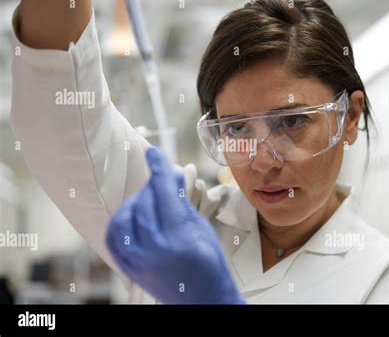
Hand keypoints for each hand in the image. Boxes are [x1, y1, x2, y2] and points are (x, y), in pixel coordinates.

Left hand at [106, 147, 244, 303]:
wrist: (203, 299)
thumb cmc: (210, 264)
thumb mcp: (202, 229)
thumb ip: (182, 202)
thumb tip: (171, 175)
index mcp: (178, 239)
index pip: (164, 194)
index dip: (158, 170)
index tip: (153, 152)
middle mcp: (153, 250)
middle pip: (144, 203)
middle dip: (153, 185)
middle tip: (163, 178)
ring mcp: (137, 261)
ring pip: (125, 217)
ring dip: (137, 201)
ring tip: (151, 198)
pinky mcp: (128, 267)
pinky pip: (114, 236)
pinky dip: (121, 219)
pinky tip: (134, 213)